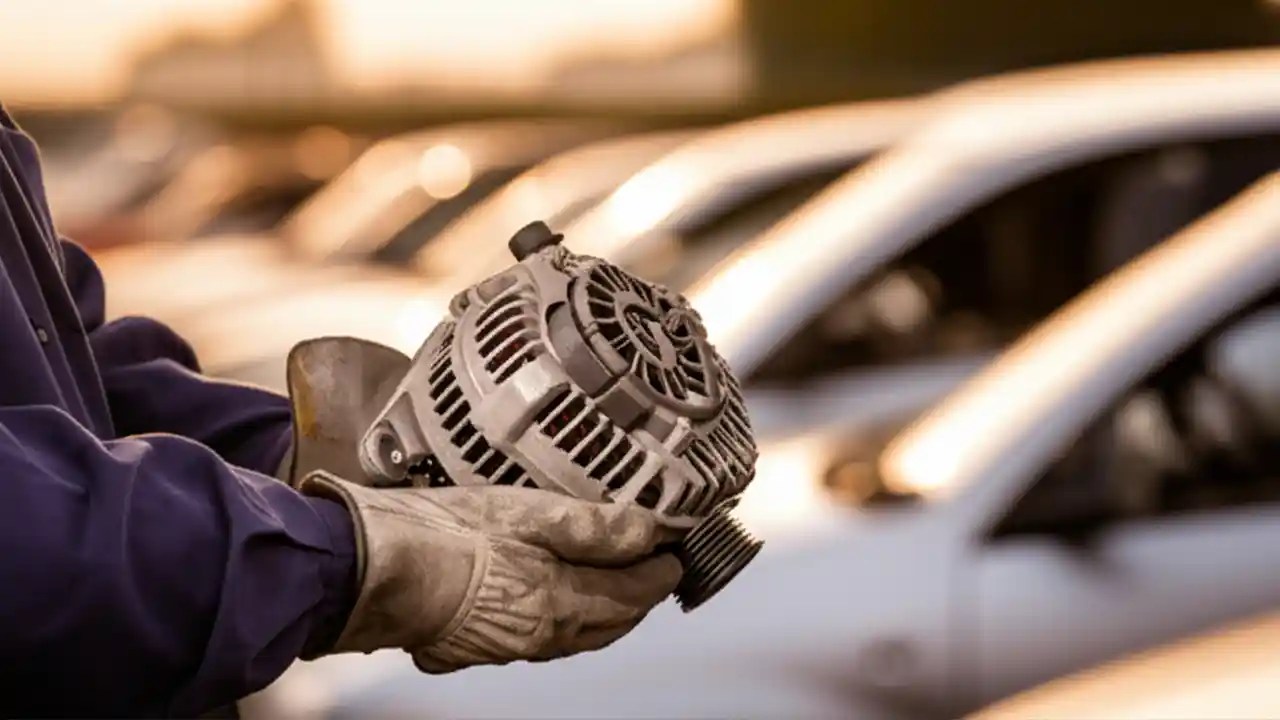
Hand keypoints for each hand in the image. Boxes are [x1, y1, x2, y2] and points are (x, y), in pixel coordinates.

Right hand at [300, 472, 681, 672]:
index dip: (660, 572)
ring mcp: (508, 643)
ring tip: (613, 585)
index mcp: (561, 604)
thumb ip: (594, 526)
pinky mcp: (475, 641)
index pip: (633, 594)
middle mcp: (542, 635)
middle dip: (639, 598)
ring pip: (576, 634)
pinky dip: (563, 618)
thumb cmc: (445, 535)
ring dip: (604, 612)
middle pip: (610, 622)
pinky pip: (539, 636)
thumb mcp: (529, 513)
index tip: (677, 555)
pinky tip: (551, 599)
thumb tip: (649, 532)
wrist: (370, 569)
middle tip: (655, 572)